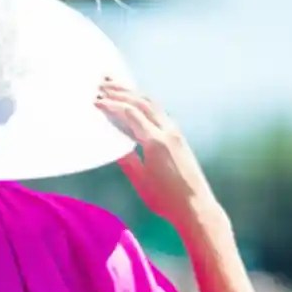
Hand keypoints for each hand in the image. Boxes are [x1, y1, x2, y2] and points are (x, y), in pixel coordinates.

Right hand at [94, 78, 223, 232]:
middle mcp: (168, 132)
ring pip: (152, 104)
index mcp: (156, 142)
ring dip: (134, 93)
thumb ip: (126, 159)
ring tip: (117, 86)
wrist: (196, 207)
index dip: (111, 104)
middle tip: (103, 83)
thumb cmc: (166, 200)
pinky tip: (135, 103)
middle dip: (121, 91)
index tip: (95, 100)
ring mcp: (175, 133)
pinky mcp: (179, 138)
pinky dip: (144, 103)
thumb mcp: (140, 180)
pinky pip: (159, 113)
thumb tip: (114, 144)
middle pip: (142, 102)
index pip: (130, 114)